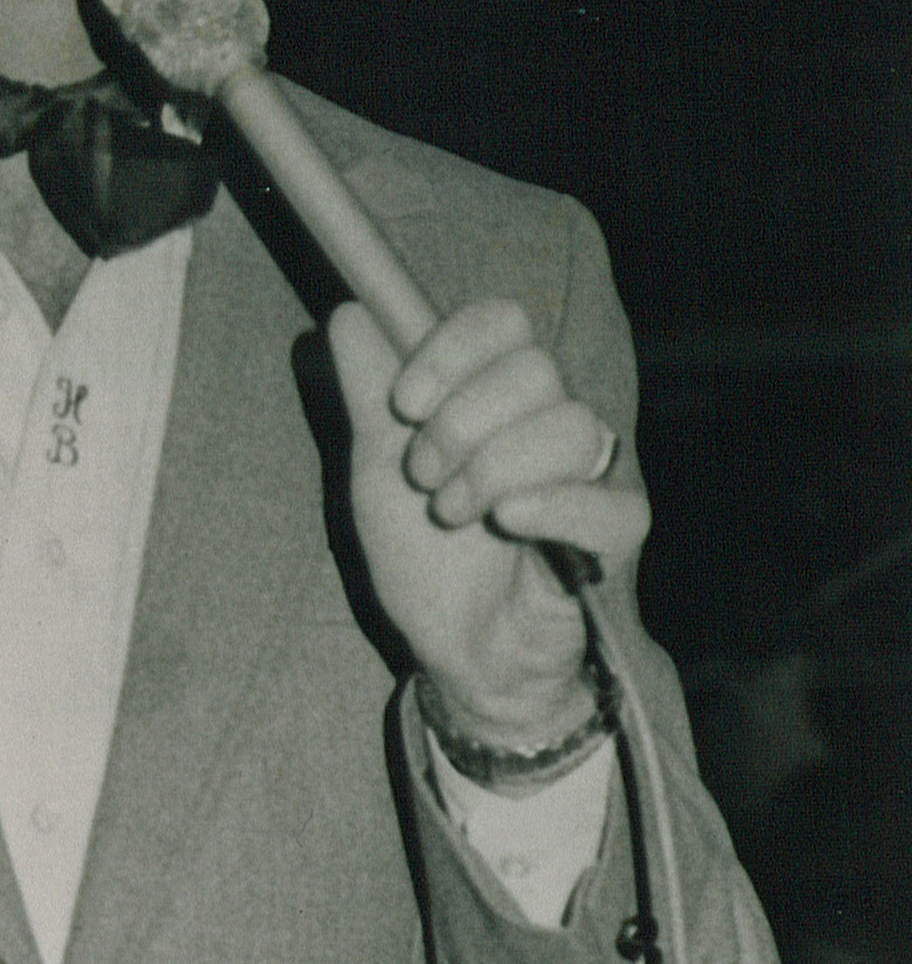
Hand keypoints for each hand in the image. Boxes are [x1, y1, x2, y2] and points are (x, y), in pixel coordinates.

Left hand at [326, 297, 650, 741]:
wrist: (457, 649)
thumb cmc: (426, 556)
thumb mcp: (376, 470)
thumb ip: (366, 392)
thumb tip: (347, 313)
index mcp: (498, 393)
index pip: (503, 320)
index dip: (451, 349)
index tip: (403, 404)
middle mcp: (552, 419)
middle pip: (534, 369)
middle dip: (459, 424)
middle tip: (422, 477)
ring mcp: (591, 474)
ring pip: (571, 427)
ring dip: (491, 471)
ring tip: (452, 514)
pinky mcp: (616, 532)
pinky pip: (607, 501)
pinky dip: (552, 505)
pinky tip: (508, 522)